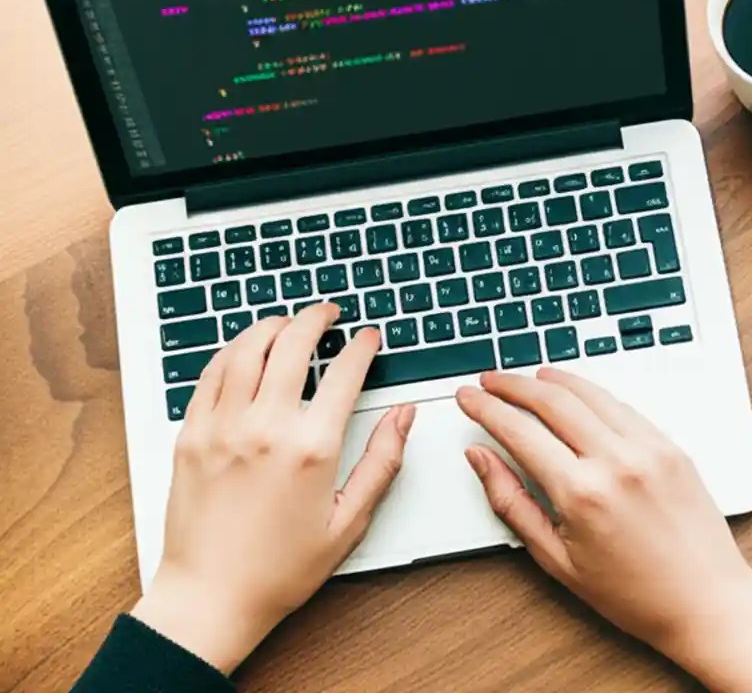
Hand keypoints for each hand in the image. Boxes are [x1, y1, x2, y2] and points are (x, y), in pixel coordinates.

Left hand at [131, 305, 414, 673]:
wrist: (210, 597)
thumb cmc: (279, 570)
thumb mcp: (349, 521)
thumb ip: (382, 462)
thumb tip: (404, 417)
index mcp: (311, 449)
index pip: (345, 373)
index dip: (362, 346)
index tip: (368, 337)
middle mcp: (264, 427)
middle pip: (291, 344)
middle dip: (315, 318)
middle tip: (328, 312)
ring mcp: (221, 427)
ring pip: (245, 349)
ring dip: (270, 326)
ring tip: (287, 322)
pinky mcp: (190, 436)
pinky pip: (209, 375)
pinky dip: (231, 352)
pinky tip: (244, 351)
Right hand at [455, 368, 751, 646]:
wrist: (706, 601)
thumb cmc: (634, 593)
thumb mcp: (557, 560)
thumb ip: (513, 503)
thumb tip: (481, 459)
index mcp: (582, 492)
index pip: (519, 431)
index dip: (486, 409)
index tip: (469, 398)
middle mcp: (616, 460)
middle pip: (552, 400)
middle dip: (513, 384)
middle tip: (489, 380)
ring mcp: (649, 448)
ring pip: (590, 393)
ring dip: (553, 379)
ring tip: (528, 378)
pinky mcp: (671, 447)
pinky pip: (624, 406)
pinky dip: (593, 393)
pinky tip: (577, 393)